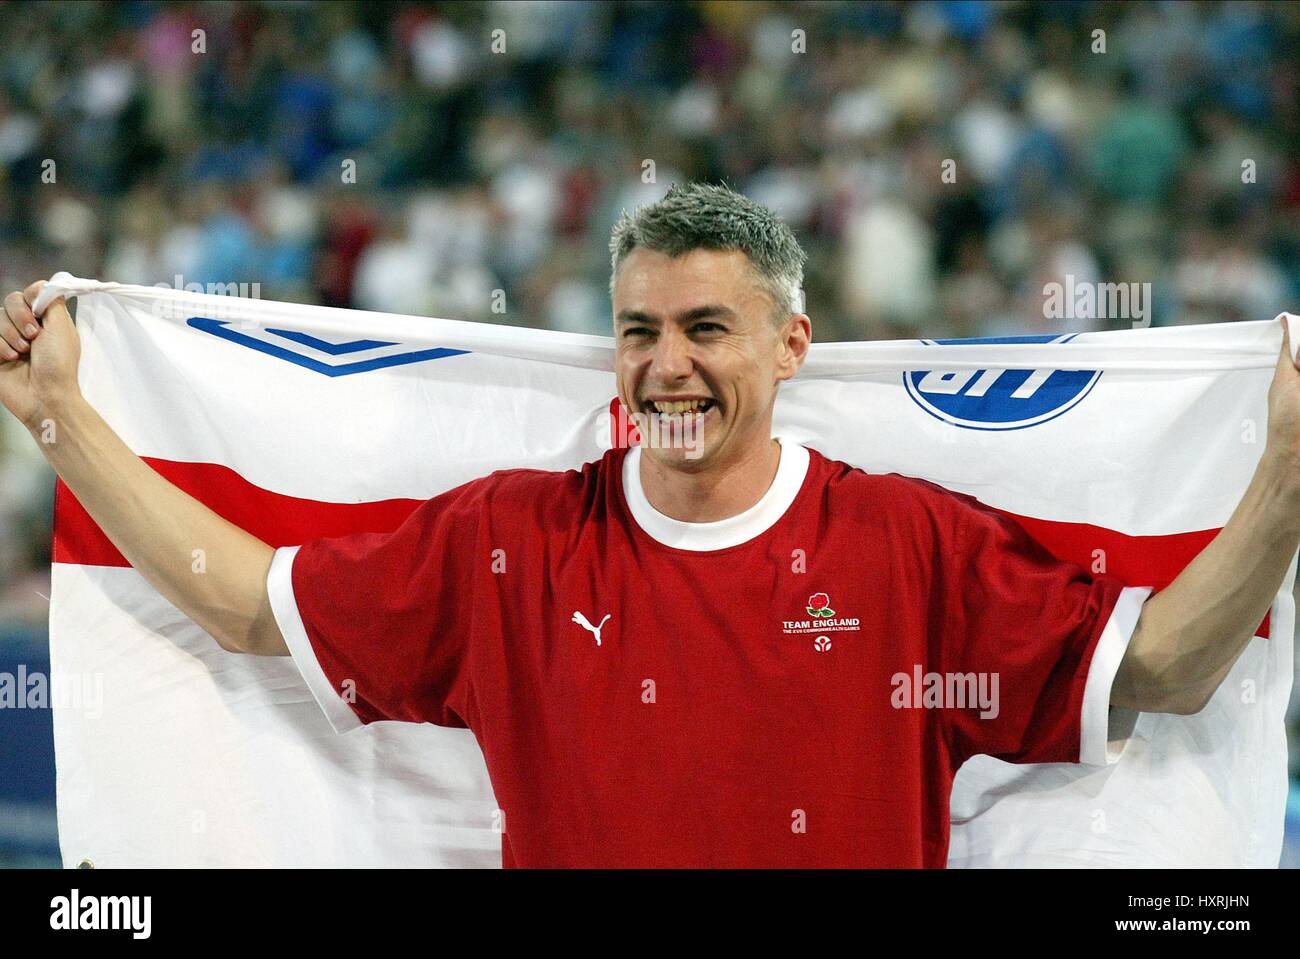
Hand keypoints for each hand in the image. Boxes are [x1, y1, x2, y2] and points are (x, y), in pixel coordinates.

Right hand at [0, 280, 81, 432]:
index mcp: (45, 319)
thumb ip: (53, 302)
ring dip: (10, 335)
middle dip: (20, 318)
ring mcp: (7, 338)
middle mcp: (26, 326)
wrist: (44, 396)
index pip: (29, 292)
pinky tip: (9, 360)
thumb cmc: (59, 365)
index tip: (38, 314)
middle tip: (33, 338)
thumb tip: (47, 284)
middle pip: (10, 300)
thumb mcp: (62, 328)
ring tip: (21, 354)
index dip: (30, 299)